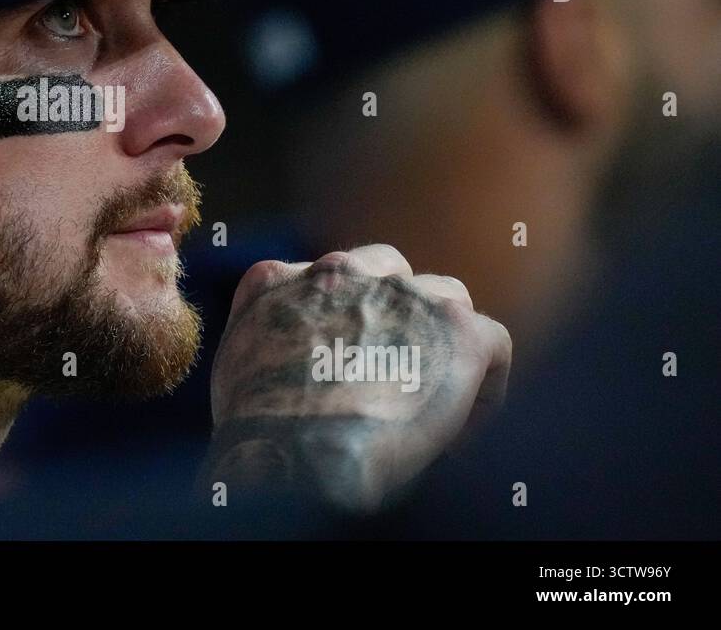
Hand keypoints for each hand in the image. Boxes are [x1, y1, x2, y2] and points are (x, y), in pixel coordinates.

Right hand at [198, 244, 511, 512]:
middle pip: (386, 273)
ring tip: (435, 397)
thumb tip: (289, 355)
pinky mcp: (457, 330)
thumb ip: (264, 334)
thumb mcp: (234, 362)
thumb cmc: (255, 428)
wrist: (292, 454)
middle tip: (394, 371)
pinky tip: (467, 425)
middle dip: (396, 315)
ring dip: (441, 340)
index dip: (341, 319)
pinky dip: (484, 384)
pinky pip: (491, 342)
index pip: (320, 279)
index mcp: (278, 279)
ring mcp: (404, 295)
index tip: (348, 360)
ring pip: (444, 299)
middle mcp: (341, 272)